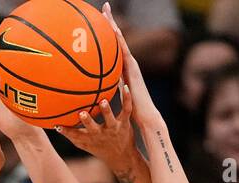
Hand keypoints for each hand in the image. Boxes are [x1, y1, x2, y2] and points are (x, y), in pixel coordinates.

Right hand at [56, 84, 137, 168]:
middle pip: (92, 128)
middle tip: (81, 113)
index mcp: (89, 139)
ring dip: (106, 110)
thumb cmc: (100, 148)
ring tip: (103, 101)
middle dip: (87, 121)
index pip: (76, 136)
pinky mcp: (125, 123)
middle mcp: (100, 134)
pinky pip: (126, 109)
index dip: (67, 131)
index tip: (57, 124)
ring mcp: (113, 128)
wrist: (122, 157)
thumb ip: (71, 134)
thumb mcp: (84, 144)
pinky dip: (127, 98)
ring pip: (110, 118)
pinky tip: (126, 86)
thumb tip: (54, 125)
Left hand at [101, 3, 158, 125]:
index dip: (107, 34)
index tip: (98, 22)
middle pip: (118, 39)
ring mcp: (132, 64)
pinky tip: (112, 31)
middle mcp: (128, 63)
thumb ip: (106, 87)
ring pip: (121, 41)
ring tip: (107, 13)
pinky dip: (119, 40)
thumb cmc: (131, 109)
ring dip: (114, 27)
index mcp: (123, 68)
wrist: (145, 115)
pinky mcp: (133, 69)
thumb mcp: (115, 95)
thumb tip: (93, 87)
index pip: (113, 47)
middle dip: (111, 22)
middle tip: (104, 8)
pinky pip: (124, 51)